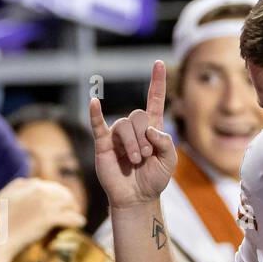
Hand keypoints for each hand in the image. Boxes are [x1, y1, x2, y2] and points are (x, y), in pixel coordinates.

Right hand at [0, 177, 84, 261]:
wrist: (1, 235)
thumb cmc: (2, 218)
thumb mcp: (4, 195)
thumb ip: (18, 185)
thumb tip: (32, 180)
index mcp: (32, 185)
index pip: (54, 187)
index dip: (61, 195)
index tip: (64, 202)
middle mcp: (40, 191)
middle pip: (64, 194)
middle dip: (70, 202)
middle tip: (74, 210)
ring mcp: (45, 204)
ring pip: (69, 204)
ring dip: (74, 210)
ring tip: (77, 218)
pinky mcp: (49, 218)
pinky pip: (70, 217)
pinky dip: (77, 220)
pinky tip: (80, 223)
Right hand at [90, 60, 177, 208]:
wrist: (138, 197)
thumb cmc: (154, 179)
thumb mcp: (169, 161)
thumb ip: (166, 143)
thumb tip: (150, 130)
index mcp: (151, 128)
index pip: (155, 100)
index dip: (157, 82)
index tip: (159, 63)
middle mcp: (134, 128)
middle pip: (138, 116)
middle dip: (144, 137)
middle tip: (146, 156)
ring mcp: (117, 135)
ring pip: (124, 126)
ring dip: (133, 144)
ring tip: (137, 160)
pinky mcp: (103, 144)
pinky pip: (98, 125)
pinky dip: (95, 114)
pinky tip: (93, 103)